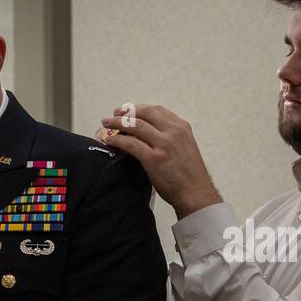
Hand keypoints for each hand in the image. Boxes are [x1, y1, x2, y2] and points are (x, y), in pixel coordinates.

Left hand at [97, 104, 222, 218]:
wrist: (195, 192)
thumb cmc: (188, 174)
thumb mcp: (184, 147)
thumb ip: (169, 137)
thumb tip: (146, 134)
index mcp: (181, 127)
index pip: (156, 110)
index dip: (138, 108)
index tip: (126, 111)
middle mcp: (173, 131)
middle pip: (144, 113)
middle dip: (125, 112)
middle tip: (113, 115)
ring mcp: (163, 144)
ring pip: (135, 125)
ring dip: (117, 123)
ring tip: (106, 124)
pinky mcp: (154, 158)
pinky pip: (130, 143)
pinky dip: (117, 140)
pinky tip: (110, 141)